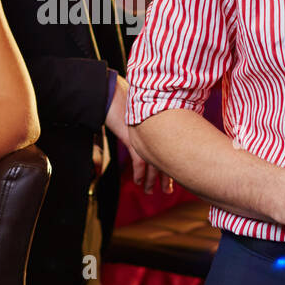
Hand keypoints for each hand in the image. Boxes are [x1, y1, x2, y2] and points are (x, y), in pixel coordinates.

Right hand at [105, 74, 172, 193]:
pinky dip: (139, 172)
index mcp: (160, 125)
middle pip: (166, 158)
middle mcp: (155, 131)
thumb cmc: (123, 101)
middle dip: (166, 177)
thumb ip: (146, 126)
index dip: (172, 166)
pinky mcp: (132, 137)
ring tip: (149, 191)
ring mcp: (145, 134)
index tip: (173, 177)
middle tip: (168, 191)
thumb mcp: (138, 115)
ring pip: (153, 162)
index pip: (171, 149)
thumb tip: (151, 137)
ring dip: (151, 179)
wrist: (110, 93)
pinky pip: (139, 160)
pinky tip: (137, 181)